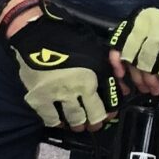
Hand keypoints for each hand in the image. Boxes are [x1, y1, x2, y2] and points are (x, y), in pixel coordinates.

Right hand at [2, 1, 120, 131]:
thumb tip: (123, 85)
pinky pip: (50, 118)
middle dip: (95, 122)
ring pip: (72, 119)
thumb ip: (107, 69)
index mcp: (90, 79)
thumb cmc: (67, 38)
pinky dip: (57, 122)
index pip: (107, 103)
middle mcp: (76, 91)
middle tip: (93, 124)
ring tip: (77, 124)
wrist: (35, 34)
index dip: (110, 111)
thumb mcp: (93, 50)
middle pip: (91, 115)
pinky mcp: (39, 99)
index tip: (109, 114)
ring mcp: (57, 96)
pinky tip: (59, 122)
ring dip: (77, 123)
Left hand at [110, 0, 158, 89]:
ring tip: (156, 89)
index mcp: (140, 21)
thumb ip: (137, 44)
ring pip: (149, 66)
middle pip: (136, 59)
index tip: (121, 76)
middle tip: (145, 88)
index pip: (121, 44)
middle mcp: (148, 27)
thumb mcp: (153, 31)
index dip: (118, 63)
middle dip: (140, 77)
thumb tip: (124, 69)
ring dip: (152, 81)